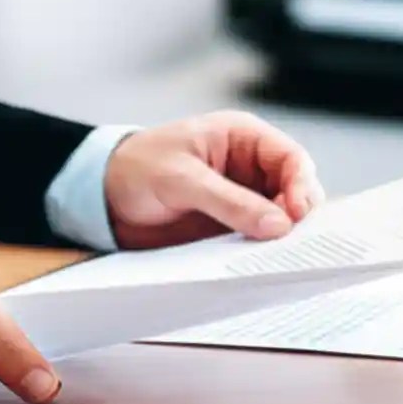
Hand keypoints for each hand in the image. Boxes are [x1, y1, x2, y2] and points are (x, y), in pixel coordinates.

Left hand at [105, 111, 324, 249]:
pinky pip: (256, 241)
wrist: (100, 197)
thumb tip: (278, 224)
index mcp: (242, 138)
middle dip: (297, 215)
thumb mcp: (181, 179)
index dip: (302, 185)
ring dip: (281, 238)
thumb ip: (229, 201)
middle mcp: (248, 167)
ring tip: (280, 258)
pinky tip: (259, 265)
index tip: (298, 214)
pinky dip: (261, 253)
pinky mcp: (229, 227)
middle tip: (293, 242)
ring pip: (279, 219)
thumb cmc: (136, 168)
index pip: (291, 158)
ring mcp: (241, 199)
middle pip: (294, 191)